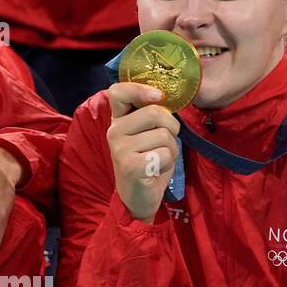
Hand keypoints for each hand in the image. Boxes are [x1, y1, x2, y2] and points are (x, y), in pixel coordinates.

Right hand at [106, 82, 180, 223]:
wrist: (137, 198)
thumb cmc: (147, 162)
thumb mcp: (147, 135)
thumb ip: (152, 117)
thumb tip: (166, 100)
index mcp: (118, 120)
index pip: (118, 92)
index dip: (140, 88)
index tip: (158, 96)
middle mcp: (114, 131)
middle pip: (155, 113)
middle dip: (171, 127)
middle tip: (165, 141)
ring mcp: (120, 148)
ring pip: (164, 135)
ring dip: (171, 149)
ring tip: (159, 159)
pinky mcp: (130, 166)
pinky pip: (165, 154)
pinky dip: (168, 163)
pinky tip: (155, 170)